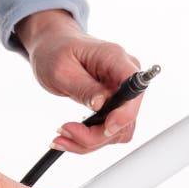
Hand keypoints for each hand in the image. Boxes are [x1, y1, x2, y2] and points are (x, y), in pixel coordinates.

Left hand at [16, 10, 142, 153]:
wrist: (53, 47)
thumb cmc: (56, 50)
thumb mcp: (62, 69)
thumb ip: (84, 88)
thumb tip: (101, 105)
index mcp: (115, 59)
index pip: (134, 89)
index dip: (125, 112)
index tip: (106, 127)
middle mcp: (125, 77)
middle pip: (126, 117)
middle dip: (96, 133)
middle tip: (66, 131)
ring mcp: (122, 94)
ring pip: (118, 131)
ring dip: (91, 140)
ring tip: (62, 135)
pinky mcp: (116, 107)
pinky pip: (110, 132)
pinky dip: (90, 139)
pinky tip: (70, 134)